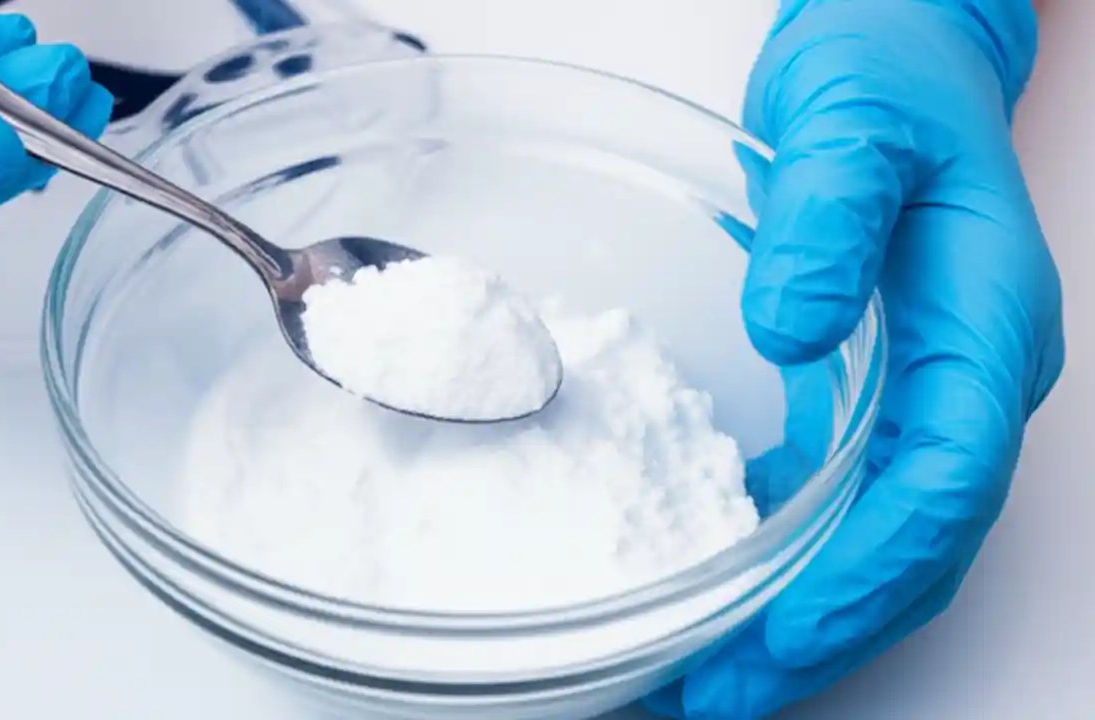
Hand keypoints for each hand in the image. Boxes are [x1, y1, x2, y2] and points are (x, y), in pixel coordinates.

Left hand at [645, 1, 1063, 715]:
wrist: (901, 49)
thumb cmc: (887, 73)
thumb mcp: (850, 122)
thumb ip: (830, 217)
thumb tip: (790, 330)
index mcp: (979, 326)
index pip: (940, 487)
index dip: (863, 578)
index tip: (777, 639)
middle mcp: (966, 374)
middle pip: (916, 544)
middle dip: (827, 634)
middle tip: (723, 699)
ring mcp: (929, 385)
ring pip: (887, 537)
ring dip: (808, 616)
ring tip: (715, 672)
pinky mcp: (881, 381)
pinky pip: (850, 494)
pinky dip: (796, 552)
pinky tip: (728, 570)